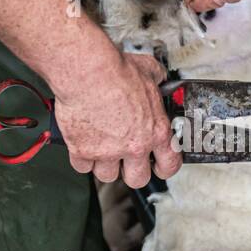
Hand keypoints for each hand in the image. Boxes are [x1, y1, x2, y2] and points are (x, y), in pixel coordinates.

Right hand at [52, 52, 180, 187]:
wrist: (88, 72)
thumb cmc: (116, 71)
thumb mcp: (148, 71)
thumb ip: (156, 79)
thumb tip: (158, 77)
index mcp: (155, 131)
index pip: (169, 164)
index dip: (164, 168)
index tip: (159, 167)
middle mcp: (134, 146)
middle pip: (137, 179)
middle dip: (132, 172)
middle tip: (126, 160)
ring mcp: (107, 152)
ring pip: (107, 175)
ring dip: (104, 164)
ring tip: (101, 147)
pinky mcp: (82, 151)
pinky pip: (82, 167)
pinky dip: (81, 157)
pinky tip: (83, 143)